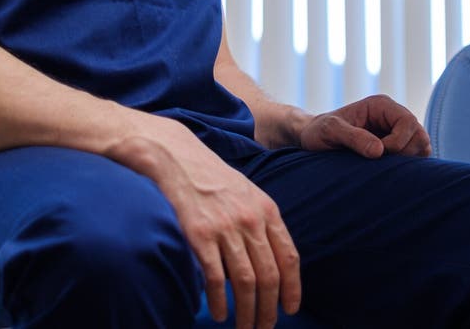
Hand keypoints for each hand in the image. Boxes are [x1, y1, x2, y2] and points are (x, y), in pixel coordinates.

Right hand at [112, 117, 300, 328]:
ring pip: (246, 283)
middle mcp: (250, 220)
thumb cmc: (212, 178)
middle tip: (263, 328)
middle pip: (268, 276)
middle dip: (269, 310)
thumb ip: (262, 222)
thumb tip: (273, 260)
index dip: (292, 288)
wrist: (176, 157)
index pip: (289, 257)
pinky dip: (220, 301)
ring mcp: (225, 227)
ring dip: (247, 313)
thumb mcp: (247, 192)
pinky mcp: (200, 234)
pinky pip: (215, 278)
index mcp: (266, 210)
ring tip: (243, 328)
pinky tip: (218, 313)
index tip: (289, 308)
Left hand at [299, 94, 431, 158]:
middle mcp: (393, 116)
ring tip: (382, 166)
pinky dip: (406, 167)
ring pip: (421, 148)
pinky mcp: (398, 148)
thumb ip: (352, 137)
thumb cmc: (319, 131)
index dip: (398, 141)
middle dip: (404, 153)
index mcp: (380, 105)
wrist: (313, 139)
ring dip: (407, 161)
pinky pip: (415, 159)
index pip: (408, 122)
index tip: (379, 153)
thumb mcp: (330, 131)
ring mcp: (397, 132)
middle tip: (380, 162)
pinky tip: (386, 170)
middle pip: (420, 136)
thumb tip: (379, 151)